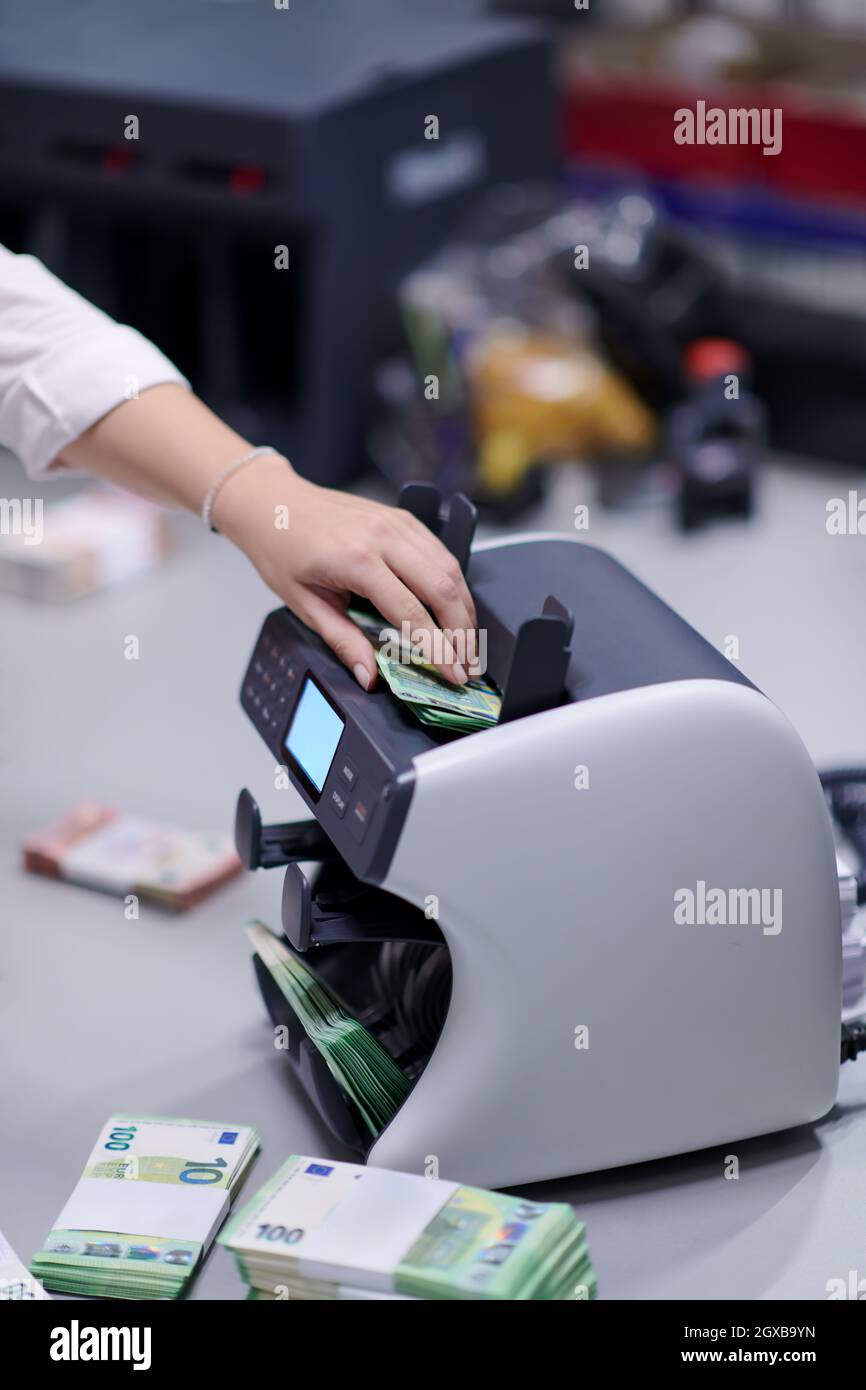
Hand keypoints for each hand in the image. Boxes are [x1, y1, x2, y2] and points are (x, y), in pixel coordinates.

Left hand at [216, 454, 476, 689]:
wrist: (274, 504)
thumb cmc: (283, 549)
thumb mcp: (304, 605)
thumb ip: (343, 641)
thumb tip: (369, 675)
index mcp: (356, 559)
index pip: (412, 611)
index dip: (438, 648)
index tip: (452, 673)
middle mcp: (383, 536)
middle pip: (443, 588)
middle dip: (463, 632)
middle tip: (468, 664)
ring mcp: (397, 522)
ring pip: (450, 568)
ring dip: (465, 609)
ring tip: (467, 642)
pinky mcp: (403, 518)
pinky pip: (441, 552)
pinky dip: (454, 584)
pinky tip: (455, 608)